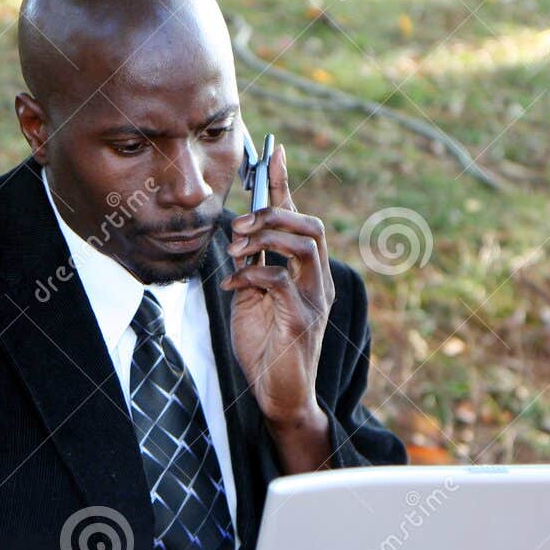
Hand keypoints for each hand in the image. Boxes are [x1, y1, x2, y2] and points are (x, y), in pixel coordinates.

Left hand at [222, 144, 334, 428]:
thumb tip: (236, 236)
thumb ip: (251, 267)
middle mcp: (317, 281)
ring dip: (265, 237)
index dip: (286, 185)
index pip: (299, 219)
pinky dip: (252, 274)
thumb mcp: (252, 299)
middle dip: (273, 214)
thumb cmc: (266, 348)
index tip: (273, 153)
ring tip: (236, 248)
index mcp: (306, 272)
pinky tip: (231, 284)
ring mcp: (313, 301)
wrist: (278, 397)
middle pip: (309, 225)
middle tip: (238, 225)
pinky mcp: (301, 322)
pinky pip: (281, 281)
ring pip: (304, 245)